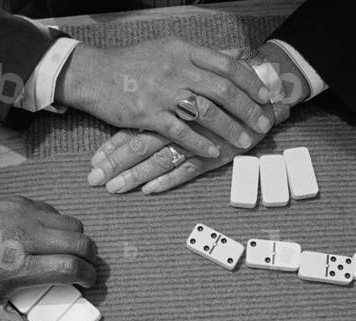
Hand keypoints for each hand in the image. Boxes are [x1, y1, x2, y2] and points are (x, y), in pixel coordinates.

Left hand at [0, 197, 97, 320]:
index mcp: (19, 267)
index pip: (70, 268)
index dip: (88, 276)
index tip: (88, 283)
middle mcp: (26, 238)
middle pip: (80, 243)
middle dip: (91, 258)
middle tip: (86, 268)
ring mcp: (24, 216)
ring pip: (73, 225)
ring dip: (79, 240)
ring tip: (71, 253)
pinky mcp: (21, 202)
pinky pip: (55, 212)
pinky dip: (60, 226)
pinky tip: (50, 238)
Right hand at [56, 39, 274, 158]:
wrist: (94, 75)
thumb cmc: (134, 64)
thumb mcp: (168, 49)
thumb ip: (201, 55)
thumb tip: (237, 54)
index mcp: (183, 51)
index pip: (226, 64)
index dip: (250, 81)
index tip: (265, 95)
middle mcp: (176, 69)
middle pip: (221, 89)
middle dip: (247, 108)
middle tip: (263, 123)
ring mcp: (162, 92)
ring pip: (205, 112)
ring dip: (229, 128)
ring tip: (244, 141)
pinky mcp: (148, 114)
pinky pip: (180, 132)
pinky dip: (199, 143)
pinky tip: (213, 152)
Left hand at [87, 103, 289, 194]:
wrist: (263, 98)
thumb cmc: (222, 97)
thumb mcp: (190, 98)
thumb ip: (167, 109)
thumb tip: (132, 116)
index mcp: (169, 108)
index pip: (133, 128)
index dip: (112, 145)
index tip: (92, 162)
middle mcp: (178, 123)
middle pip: (140, 145)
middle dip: (115, 164)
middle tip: (93, 180)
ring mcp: (197, 141)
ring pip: (159, 159)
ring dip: (135, 175)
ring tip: (114, 188)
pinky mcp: (215, 154)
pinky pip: (188, 168)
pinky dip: (168, 179)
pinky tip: (150, 189)